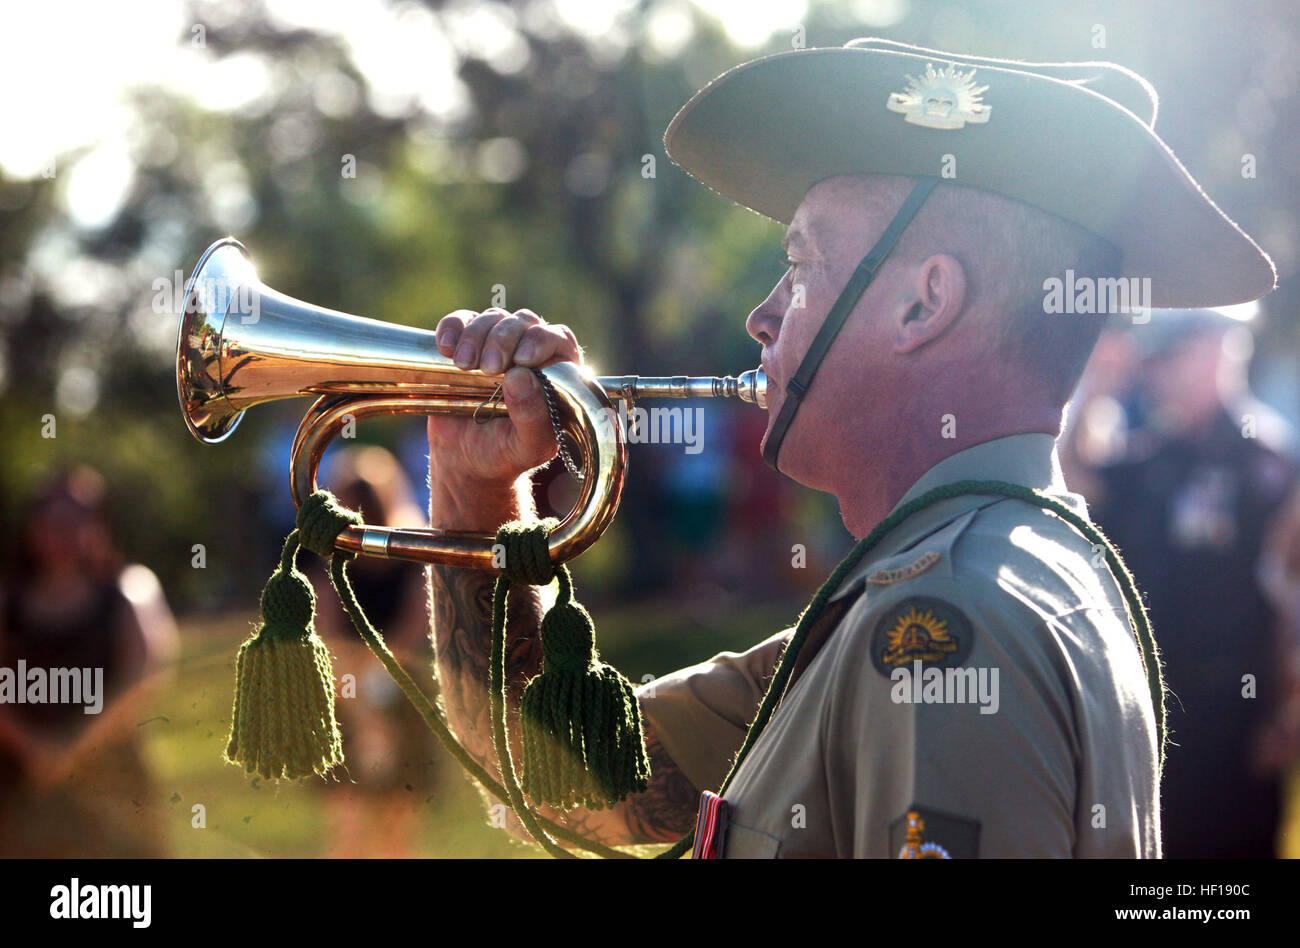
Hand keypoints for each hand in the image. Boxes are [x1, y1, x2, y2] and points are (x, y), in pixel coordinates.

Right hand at [428, 307, 583, 490]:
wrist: (465, 462)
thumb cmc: (506, 454)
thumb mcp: (527, 447)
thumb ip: (533, 418)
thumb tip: (520, 376)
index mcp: (558, 374)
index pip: (558, 339)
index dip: (541, 341)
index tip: (522, 359)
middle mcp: (531, 353)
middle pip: (524, 323)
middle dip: (505, 338)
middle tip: (488, 367)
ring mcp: (498, 345)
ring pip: (493, 318)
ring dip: (477, 335)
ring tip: (464, 365)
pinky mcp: (467, 344)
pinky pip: (460, 321)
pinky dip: (452, 327)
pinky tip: (446, 347)